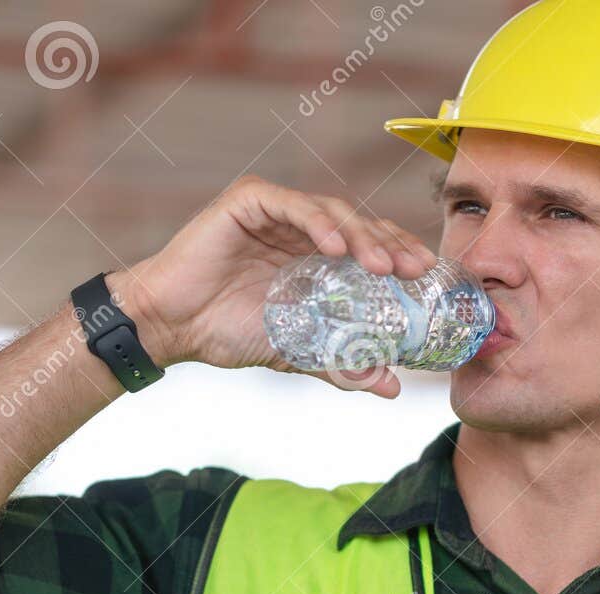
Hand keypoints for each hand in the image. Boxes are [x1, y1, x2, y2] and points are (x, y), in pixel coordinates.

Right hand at [110, 175, 437, 397]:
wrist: (173, 328)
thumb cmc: (227, 333)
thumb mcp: (296, 350)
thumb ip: (340, 363)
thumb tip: (391, 388)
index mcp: (312, 253)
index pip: (368, 245)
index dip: (399, 255)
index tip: (426, 278)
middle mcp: (297, 225)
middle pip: (358, 225)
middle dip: (391, 245)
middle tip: (415, 270)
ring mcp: (273, 209)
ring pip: (332, 212)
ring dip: (362, 236)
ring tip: (384, 266)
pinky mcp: (248, 201)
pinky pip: (293, 206)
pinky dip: (320, 224)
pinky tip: (338, 248)